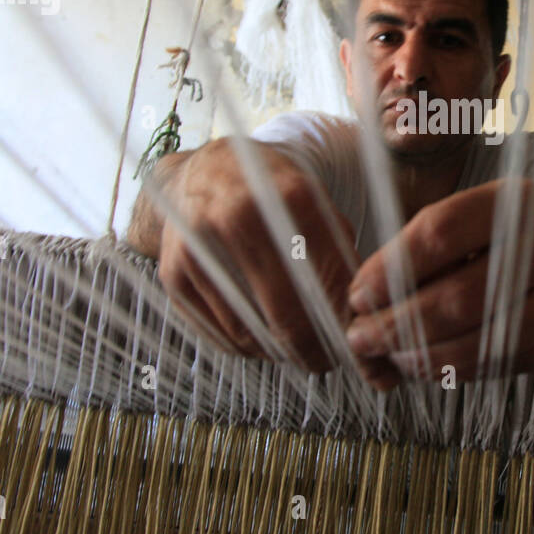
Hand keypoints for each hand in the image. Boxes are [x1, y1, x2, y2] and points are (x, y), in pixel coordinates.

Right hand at [154, 138, 364, 373]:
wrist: (198, 173)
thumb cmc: (268, 190)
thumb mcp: (313, 199)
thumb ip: (338, 249)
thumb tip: (360, 314)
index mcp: (285, 196)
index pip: (326, 281)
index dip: (344, 323)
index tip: (358, 347)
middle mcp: (236, 218)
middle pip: (286, 316)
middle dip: (315, 350)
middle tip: (329, 360)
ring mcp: (198, 249)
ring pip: (251, 335)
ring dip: (282, 353)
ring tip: (300, 350)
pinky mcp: (173, 276)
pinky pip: (220, 336)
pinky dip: (249, 348)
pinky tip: (265, 339)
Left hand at [345, 177, 533, 383]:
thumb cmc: (511, 226)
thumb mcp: (475, 210)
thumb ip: (424, 243)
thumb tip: (367, 296)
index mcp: (517, 201)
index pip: (441, 234)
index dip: (391, 269)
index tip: (359, 294)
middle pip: (459, 298)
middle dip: (399, 324)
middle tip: (361, 336)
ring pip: (480, 342)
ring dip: (423, 356)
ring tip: (389, 355)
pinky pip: (499, 364)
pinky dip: (454, 370)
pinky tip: (425, 365)